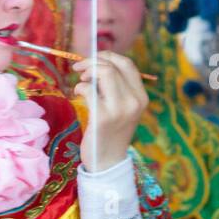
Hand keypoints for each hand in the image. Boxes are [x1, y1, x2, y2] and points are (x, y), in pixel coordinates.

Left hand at [75, 51, 148, 170]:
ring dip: (86, 72)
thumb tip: (98, 62)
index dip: (108, 56)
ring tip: (80, 82)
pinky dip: (79, 87)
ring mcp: (120, 109)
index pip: (128, 64)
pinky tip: (77, 94)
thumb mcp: (122, 109)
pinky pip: (88, 89)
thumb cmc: (111, 133)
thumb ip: (117, 88)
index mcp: (141, 97)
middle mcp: (134, 101)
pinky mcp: (103, 117)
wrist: (107, 161)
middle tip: (80, 69)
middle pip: (113, 66)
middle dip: (92, 62)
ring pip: (104, 73)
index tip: (94, 60)